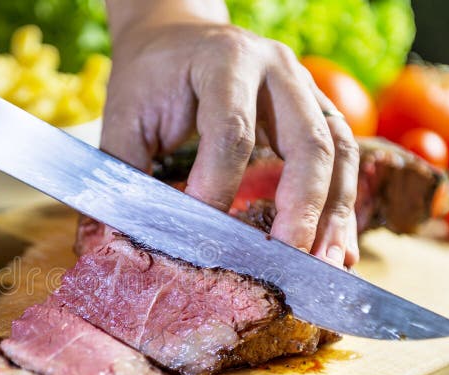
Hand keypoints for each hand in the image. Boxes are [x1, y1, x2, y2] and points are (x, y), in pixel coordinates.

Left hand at [102, 3, 358, 266]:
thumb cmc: (149, 78)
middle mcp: (276, 68)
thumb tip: (105, 244)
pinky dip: (342, 203)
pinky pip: (343, 155)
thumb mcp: (125, 118)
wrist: (176, 37)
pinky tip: (338, 245)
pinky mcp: (315, 109)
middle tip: (287, 258)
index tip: (203, 238)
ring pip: (339, 149)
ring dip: (335, 211)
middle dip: (301, 206)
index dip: (219, 188)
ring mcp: (303, 87)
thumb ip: (121, 175)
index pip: (231, 131)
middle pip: (307, 140)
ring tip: (327, 263)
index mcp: (224, 61)